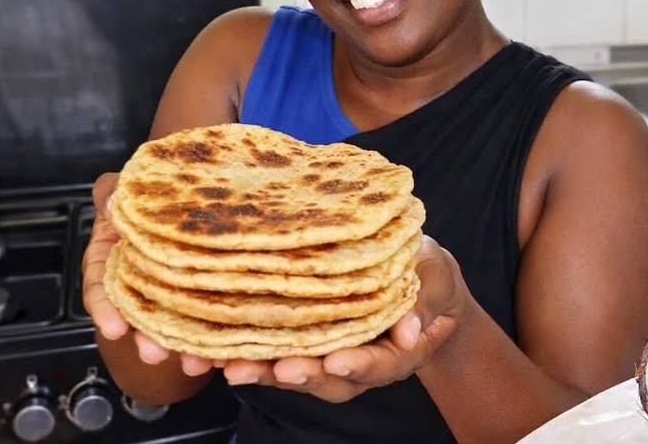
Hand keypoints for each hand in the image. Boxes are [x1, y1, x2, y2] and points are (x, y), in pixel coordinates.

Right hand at [81, 172, 219, 375]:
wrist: (199, 190)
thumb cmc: (153, 192)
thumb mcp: (127, 188)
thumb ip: (113, 193)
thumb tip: (112, 196)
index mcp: (115, 257)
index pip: (102, 285)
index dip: (106, 308)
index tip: (114, 328)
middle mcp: (142, 278)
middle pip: (139, 313)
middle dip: (147, 336)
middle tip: (154, 353)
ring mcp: (175, 289)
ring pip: (176, 322)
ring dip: (183, 346)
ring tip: (193, 363)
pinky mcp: (207, 293)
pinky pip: (211, 317)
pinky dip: (217, 337)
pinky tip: (227, 351)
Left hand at [221, 235, 474, 401]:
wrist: (414, 271)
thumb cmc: (426, 270)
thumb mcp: (436, 274)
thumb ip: (424, 298)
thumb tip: (410, 332)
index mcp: (397, 350)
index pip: (379, 364)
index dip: (358, 364)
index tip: (337, 359)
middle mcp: (357, 360)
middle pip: (327, 378)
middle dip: (297, 374)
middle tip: (274, 368)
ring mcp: (325, 352)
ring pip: (292, 370)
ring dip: (260, 368)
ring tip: (228, 361)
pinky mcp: (299, 338)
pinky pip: (271, 349)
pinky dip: (242, 348)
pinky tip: (211, 344)